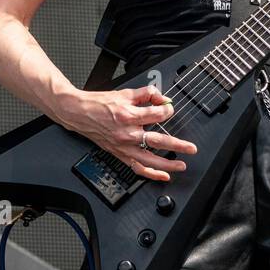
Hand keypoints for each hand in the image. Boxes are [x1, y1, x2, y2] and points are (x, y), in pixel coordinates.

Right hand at [56, 85, 197, 181]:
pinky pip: (136, 167)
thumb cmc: (99, 103)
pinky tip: (162, 176)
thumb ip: (146, 94)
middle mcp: (127, 133)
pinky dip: (150, 174)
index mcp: (129, 115)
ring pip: (149, 160)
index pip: (157, 115)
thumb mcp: (125, 93)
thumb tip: (162, 97)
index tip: (169, 109)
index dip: (167, 110)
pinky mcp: (119, 153)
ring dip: (167, 165)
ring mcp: (123, 146)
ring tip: (181, 165)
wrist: (79, 113)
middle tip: (190, 148)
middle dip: (177, 145)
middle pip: (157, 142)